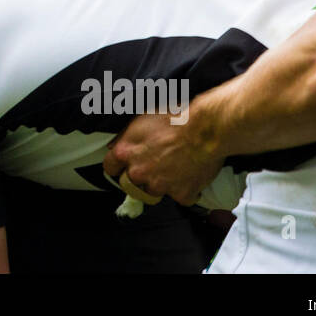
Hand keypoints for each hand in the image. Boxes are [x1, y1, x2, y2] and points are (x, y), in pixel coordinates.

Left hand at [102, 113, 222, 206]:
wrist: (205, 128)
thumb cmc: (176, 118)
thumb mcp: (142, 118)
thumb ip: (126, 136)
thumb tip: (115, 144)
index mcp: (125, 152)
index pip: (110, 167)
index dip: (118, 166)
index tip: (124, 165)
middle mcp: (138, 172)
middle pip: (130, 184)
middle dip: (140, 177)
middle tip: (155, 165)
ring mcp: (159, 186)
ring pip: (154, 192)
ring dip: (162, 184)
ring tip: (176, 167)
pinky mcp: (180, 194)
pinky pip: (181, 197)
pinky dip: (186, 189)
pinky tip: (192, 175)